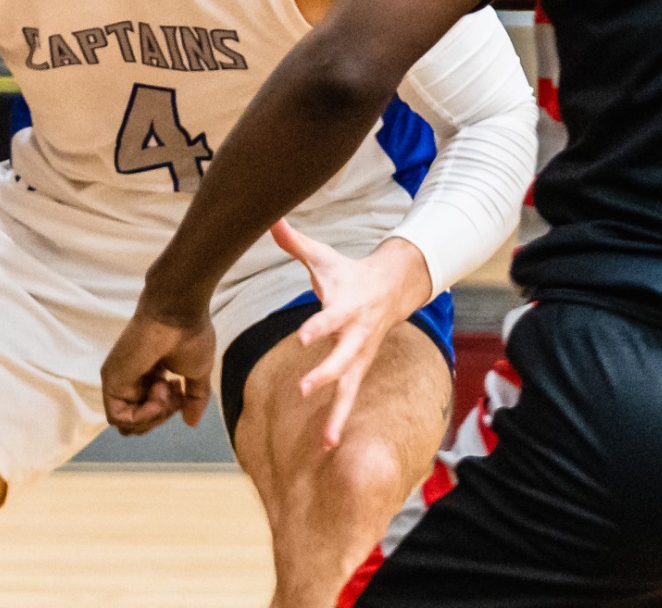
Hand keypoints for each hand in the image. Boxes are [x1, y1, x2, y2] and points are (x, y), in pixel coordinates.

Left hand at [102, 304, 216, 435]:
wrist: (178, 314)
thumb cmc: (190, 336)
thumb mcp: (197, 374)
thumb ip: (194, 399)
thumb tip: (191, 423)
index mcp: (150, 376)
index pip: (150, 412)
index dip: (166, 412)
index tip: (181, 393)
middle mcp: (132, 379)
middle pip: (138, 423)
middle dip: (161, 417)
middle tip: (175, 394)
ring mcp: (119, 380)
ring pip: (128, 424)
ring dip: (154, 416)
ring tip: (166, 389)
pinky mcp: (111, 381)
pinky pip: (118, 417)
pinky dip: (141, 417)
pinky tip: (156, 399)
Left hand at [275, 220, 433, 450]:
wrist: (393, 287)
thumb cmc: (348, 273)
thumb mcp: (322, 256)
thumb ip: (293, 241)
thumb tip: (268, 216)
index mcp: (346, 305)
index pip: (331, 317)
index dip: (318, 326)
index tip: (302, 337)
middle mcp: (355, 334)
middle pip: (342, 358)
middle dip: (325, 374)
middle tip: (303, 388)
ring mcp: (360, 355)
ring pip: (350, 387)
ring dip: (337, 413)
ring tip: (326, 441)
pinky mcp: (359, 369)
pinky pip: (349, 398)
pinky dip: (339, 421)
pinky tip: (327, 445)